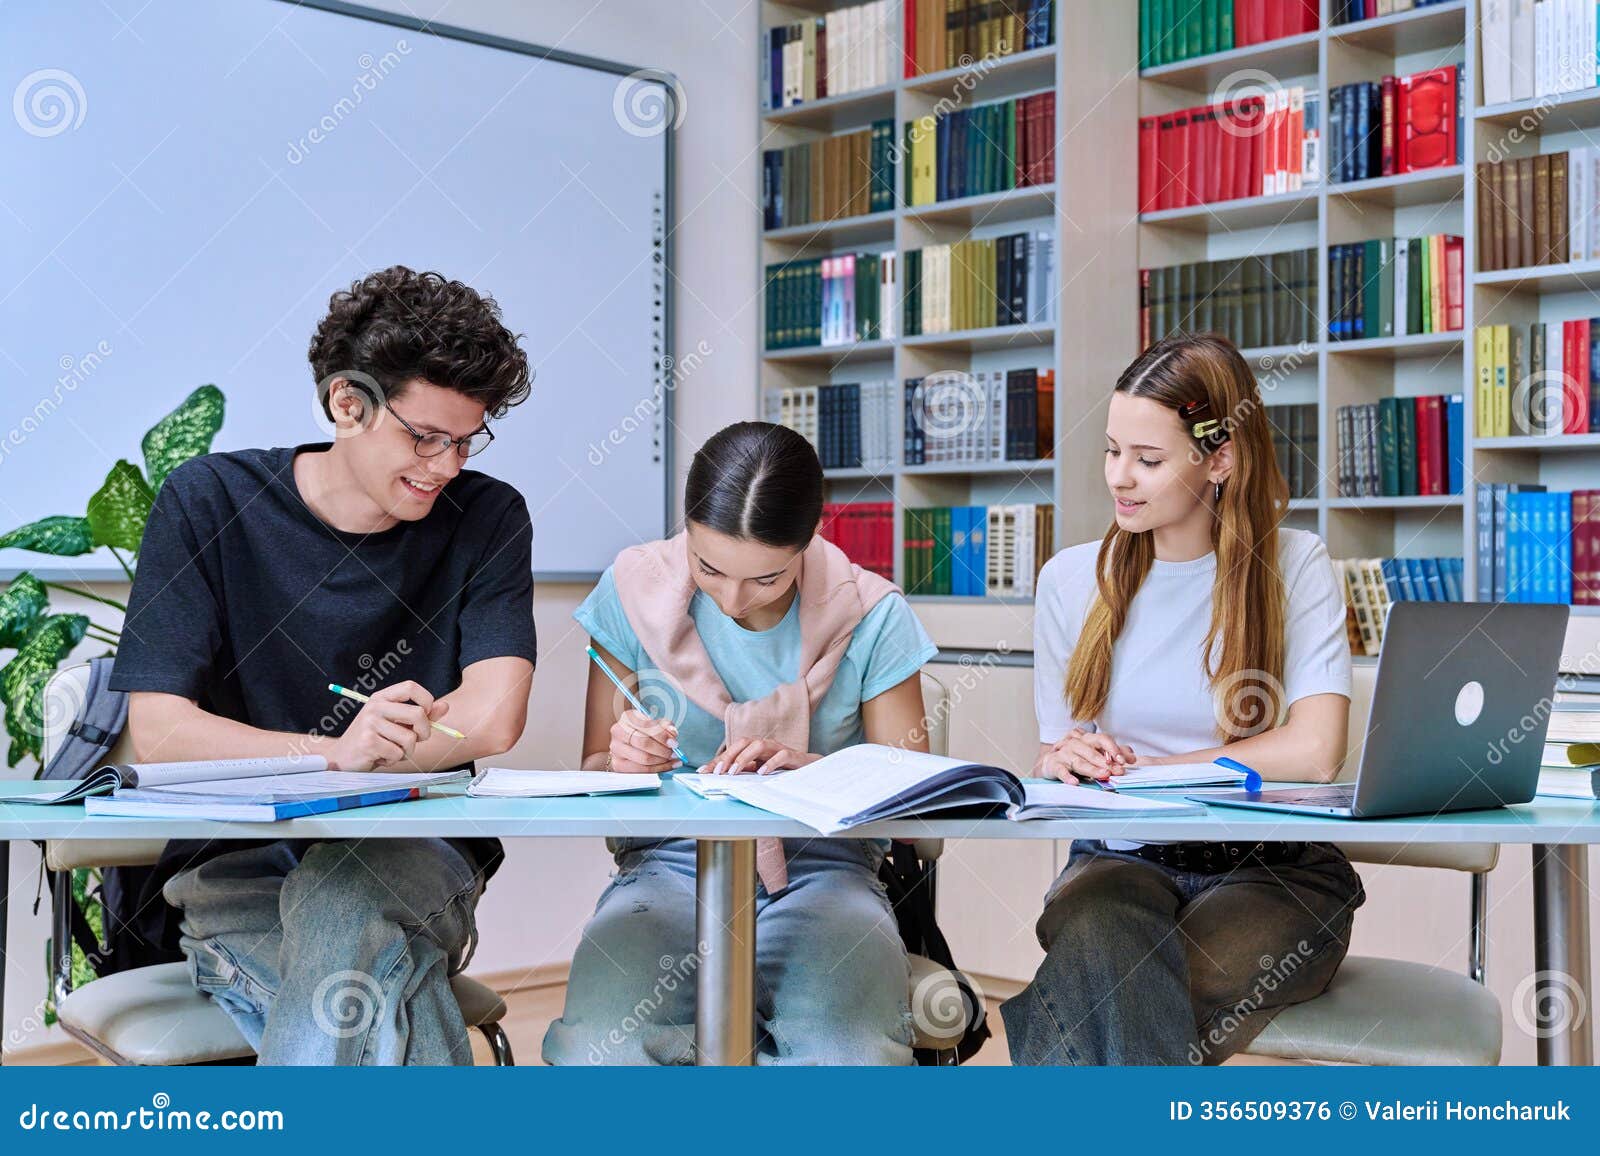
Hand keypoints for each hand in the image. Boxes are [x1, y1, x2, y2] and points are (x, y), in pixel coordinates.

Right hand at [326, 681, 447, 770]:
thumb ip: (421, 715)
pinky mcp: (368, 742)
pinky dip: (393, 759)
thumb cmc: (374, 741)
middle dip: (424, 732)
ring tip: (390, 750)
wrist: (341, 758)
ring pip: (410, 738)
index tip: (426, 715)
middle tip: (414, 740)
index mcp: (382, 697)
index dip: (426, 700)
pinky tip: (380, 757)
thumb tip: (445, 706)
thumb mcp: (397, 724)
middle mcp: (375, 706)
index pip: (411, 687)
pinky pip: (397, 753)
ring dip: (405, 751)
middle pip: (418, 714)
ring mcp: (370, 723)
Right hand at [609, 709, 681, 772]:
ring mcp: (616, 749)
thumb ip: (665, 726)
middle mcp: (618, 732)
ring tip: (672, 760)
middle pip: (643, 743)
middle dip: (662, 750)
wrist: (627, 743)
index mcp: (628, 717)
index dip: (662, 736)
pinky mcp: (618, 764)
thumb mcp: (655, 724)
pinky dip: (657, 769)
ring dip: (662, 761)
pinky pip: (641, 771)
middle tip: (674, 753)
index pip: (646, 726)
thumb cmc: (643, 732)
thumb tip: (673, 734)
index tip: (674, 743)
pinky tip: (666, 766)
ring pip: (643, 759)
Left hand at [709, 737, 819, 775]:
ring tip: (734, 772)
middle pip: (743, 742)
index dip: (717, 760)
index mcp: (755, 749)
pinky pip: (781, 756)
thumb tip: (722, 777)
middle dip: (728, 756)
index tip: (703, 771)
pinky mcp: (792, 756)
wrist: (810, 769)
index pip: (733, 751)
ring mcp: (778, 749)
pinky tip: (762, 773)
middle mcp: (765, 746)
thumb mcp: (760, 772)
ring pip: (759, 745)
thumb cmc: (783, 770)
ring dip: (744, 758)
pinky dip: (770, 764)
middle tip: (718, 771)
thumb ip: (745, 772)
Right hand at [1040, 727, 1135, 783]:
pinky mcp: (1054, 764)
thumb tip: (1131, 757)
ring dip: (1092, 768)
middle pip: (1091, 750)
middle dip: (1105, 761)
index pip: (1102, 739)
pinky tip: (1075, 782)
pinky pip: (1061, 770)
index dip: (1113, 749)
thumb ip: (1113, 753)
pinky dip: (1067, 776)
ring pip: (1078, 761)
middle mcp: (1075, 743)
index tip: (1124, 761)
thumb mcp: (1095, 753)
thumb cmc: (1076, 757)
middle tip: (1117, 771)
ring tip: (1103, 775)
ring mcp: (1064, 753)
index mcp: (1087, 738)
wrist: (1050, 762)